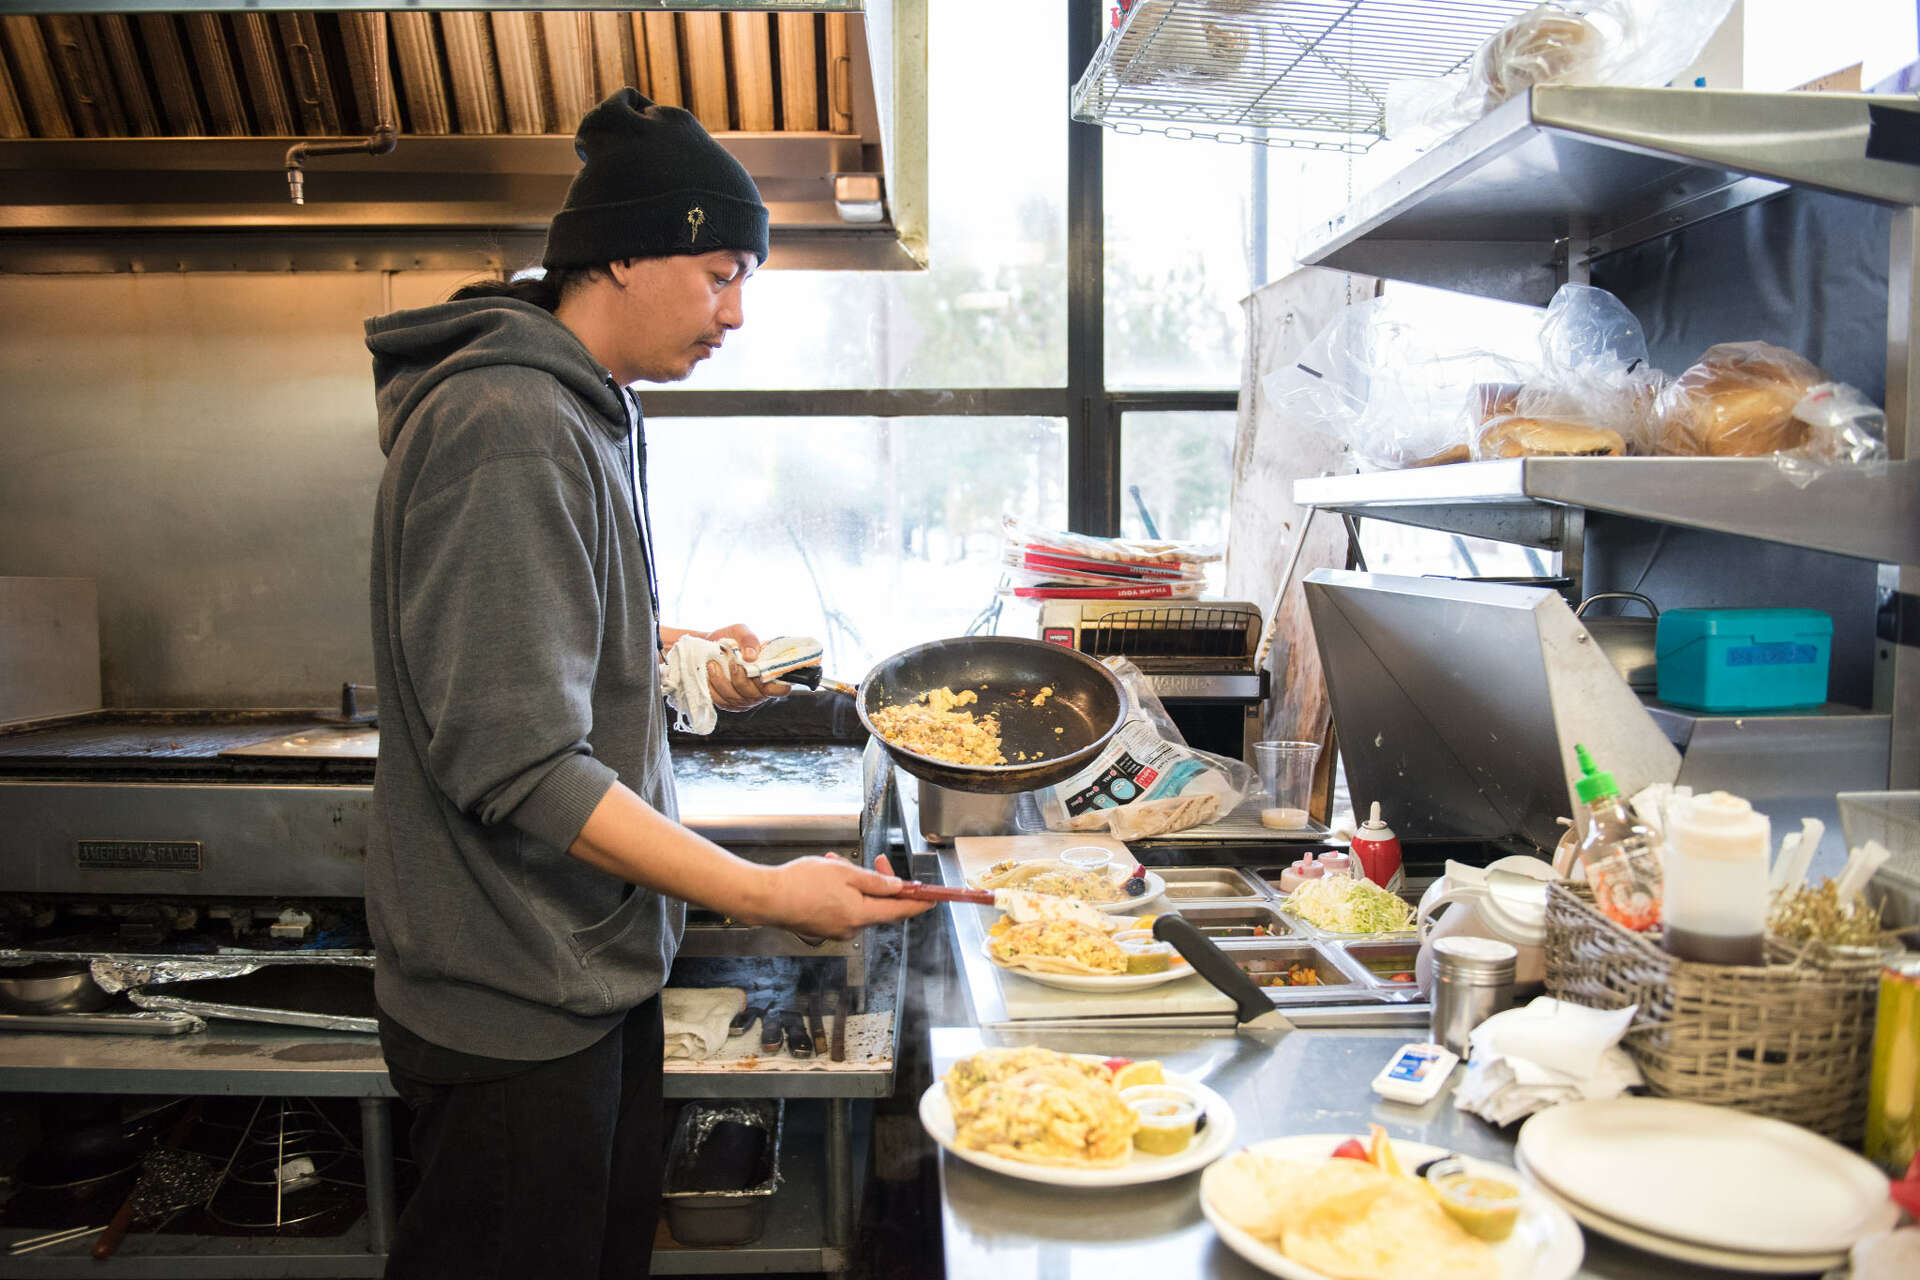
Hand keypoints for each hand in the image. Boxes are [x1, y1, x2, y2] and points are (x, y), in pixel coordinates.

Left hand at [702, 623, 790, 711]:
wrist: (708, 646)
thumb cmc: (731, 640)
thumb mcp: (741, 632)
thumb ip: (750, 640)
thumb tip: (751, 656)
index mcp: (769, 675)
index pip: (781, 689)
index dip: (774, 686)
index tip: (759, 672)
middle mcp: (758, 691)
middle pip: (754, 695)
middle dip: (740, 679)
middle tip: (732, 662)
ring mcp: (742, 700)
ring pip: (734, 699)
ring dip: (722, 681)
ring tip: (713, 664)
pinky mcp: (726, 703)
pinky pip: (720, 701)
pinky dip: (713, 687)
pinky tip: (709, 673)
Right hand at [755, 854, 929, 939]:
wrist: (766, 898)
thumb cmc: (800, 883)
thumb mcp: (844, 873)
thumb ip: (875, 882)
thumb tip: (897, 888)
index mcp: (860, 914)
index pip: (899, 910)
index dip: (918, 903)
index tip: (933, 899)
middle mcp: (851, 928)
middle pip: (879, 906)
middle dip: (880, 882)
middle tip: (877, 861)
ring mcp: (836, 930)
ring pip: (859, 904)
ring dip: (856, 884)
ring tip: (837, 864)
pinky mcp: (823, 929)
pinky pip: (843, 909)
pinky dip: (842, 893)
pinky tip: (827, 877)